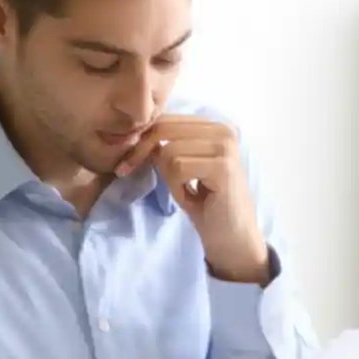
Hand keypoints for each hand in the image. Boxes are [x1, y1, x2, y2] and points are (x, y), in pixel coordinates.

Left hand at [116, 115, 268, 284]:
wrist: (232, 239)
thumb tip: (134, 134)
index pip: (166, 119)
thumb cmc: (207, 205)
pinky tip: (191, 200)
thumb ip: (167, 146)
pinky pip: (177, 168)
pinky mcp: (223, 167)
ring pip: (168, 151)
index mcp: (215, 126)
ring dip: (168, 179)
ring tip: (185, 193)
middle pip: (164, 129)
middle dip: (141, 152)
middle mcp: (224, 130)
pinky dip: (176, 189)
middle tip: (127, 171)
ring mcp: (226, 147)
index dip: (141, 138)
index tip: (126, 161)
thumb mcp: (183, 168)